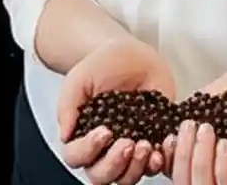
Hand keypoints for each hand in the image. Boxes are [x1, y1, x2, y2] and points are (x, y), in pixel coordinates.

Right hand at [57, 36, 175, 183]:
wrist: (132, 55)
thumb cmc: (103, 65)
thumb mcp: (80, 79)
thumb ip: (68, 106)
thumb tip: (64, 135)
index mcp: (81, 134)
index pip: (75, 157)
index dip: (88, 150)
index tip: (104, 131)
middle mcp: (103, 148)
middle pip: (100, 176)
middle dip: (114, 164)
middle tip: (127, 142)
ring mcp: (128, 149)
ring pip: (126, 178)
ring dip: (136, 167)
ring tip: (146, 144)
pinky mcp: (152, 144)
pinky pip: (154, 167)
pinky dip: (159, 161)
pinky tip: (162, 144)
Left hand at [164, 71, 226, 184]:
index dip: (224, 173)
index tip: (226, 144)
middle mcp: (218, 181)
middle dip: (200, 161)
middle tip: (208, 130)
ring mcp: (197, 172)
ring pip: (181, 179)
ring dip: (183, 153)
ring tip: (192, 125)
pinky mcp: (179, 159)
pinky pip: (165, 165)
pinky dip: (167, 152)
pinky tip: (175, 134)